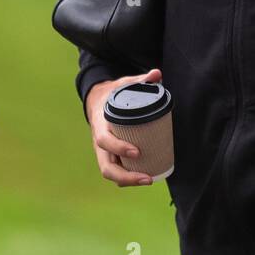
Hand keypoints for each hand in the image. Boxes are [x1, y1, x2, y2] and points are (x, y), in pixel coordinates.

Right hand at [87, 68, 162, 186]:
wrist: (97, 100)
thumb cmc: (113, 94)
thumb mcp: (123, 84)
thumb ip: (140, 80)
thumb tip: (157, 74)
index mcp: (101, 124)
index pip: (105, 141)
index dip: (119, 148)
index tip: (137, 152)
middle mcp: (100, 142)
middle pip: (106, 167)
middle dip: (126, 176)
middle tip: (148, 177)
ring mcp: (103, 152)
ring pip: (110, 173)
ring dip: (128, 181)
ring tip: (150, 180)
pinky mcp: (110, 156)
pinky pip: (117, 171)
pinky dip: (128, 178)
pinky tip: (145, 178)